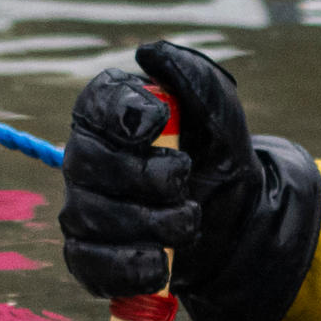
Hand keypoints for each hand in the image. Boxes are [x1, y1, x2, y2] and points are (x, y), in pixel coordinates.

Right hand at [60, 38, 320, 320]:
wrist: (237, 220)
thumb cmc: (217, 156)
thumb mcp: (220, 112)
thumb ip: (192, 77)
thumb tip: (150, 54)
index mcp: (113, 112)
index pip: (93, 105)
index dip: (120, 114)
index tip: (158, 123)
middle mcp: (87, 157)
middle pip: (86, 163)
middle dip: (143, 177)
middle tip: (184, 183)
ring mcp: (83, 207)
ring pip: (91, 216)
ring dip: (148, 223)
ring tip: (188, 223)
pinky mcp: (89, 255)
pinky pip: (89, 263)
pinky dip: (127, 266)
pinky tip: (160, 264)